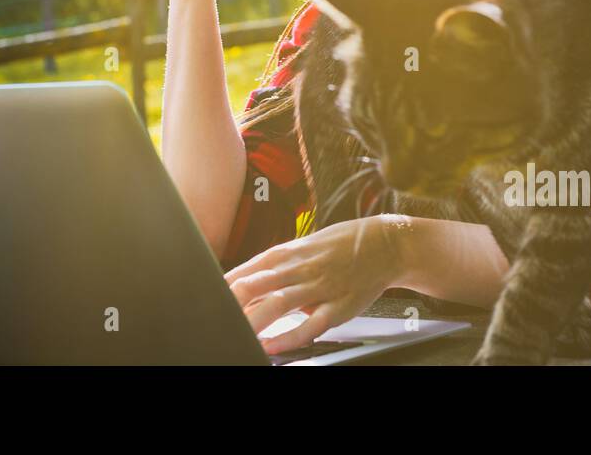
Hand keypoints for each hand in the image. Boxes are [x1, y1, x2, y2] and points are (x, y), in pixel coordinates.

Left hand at [224, 215, 407, 354]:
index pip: (246, 269)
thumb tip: (244, 281)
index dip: (223, 286)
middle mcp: (299, 269)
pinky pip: (310, 325)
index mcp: (288, 252)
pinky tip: (273, 346)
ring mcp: (319, 288)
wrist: (385, 243)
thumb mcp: (305, 246)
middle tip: (211, 316)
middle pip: (255, 284)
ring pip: (278, 305)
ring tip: (234, 332)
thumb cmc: (342, 245)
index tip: (205, 299)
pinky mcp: (338, 307)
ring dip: (253, 320)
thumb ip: (276, 265)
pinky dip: (289, 337)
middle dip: (230, 302)